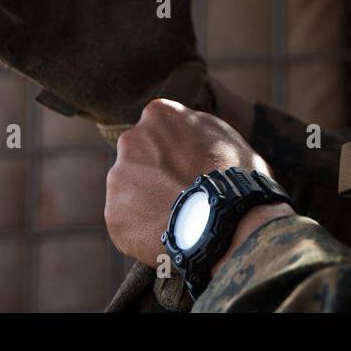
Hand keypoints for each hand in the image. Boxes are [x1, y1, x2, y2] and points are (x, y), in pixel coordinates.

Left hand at [105, 99, 293, 268]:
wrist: (225, 221)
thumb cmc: (236, 176)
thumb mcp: (226, 137)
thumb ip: (197, 131)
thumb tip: (187, 138)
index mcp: (160, 114)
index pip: (160, 131)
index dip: (176, 153)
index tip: (189, 169)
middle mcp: (131, 140)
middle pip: (140, 159)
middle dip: (156, 175)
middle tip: (182, 195)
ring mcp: (119, 178)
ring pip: (131, 191)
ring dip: (148, 203)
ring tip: (178, 220)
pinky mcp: (113, 214)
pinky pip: (128, 223)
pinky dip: (143, 232)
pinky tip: (168, 236)